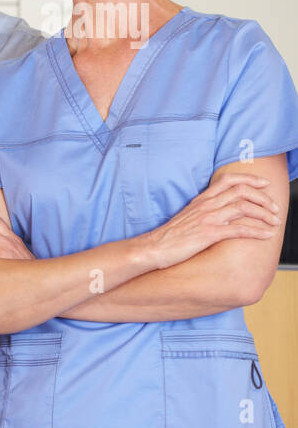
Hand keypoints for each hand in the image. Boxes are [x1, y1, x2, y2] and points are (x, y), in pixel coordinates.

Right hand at [143, 173, 280, 269]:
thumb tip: (222, 212)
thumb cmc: (169, 236)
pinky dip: (257, 231)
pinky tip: (267, 235)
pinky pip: (239, 229)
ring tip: (275, 221)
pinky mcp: (209, 234)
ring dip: (265, 214)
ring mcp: (207, 218)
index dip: (250, 179)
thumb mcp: (187, 217)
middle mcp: (206, 205)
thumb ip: (204, 210)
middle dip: (263, 198)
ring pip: (244, 207)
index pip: (229, 180)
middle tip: (274, 207)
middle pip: (242, 191)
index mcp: (201, 199)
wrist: (153, 248)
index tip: (264, 185)